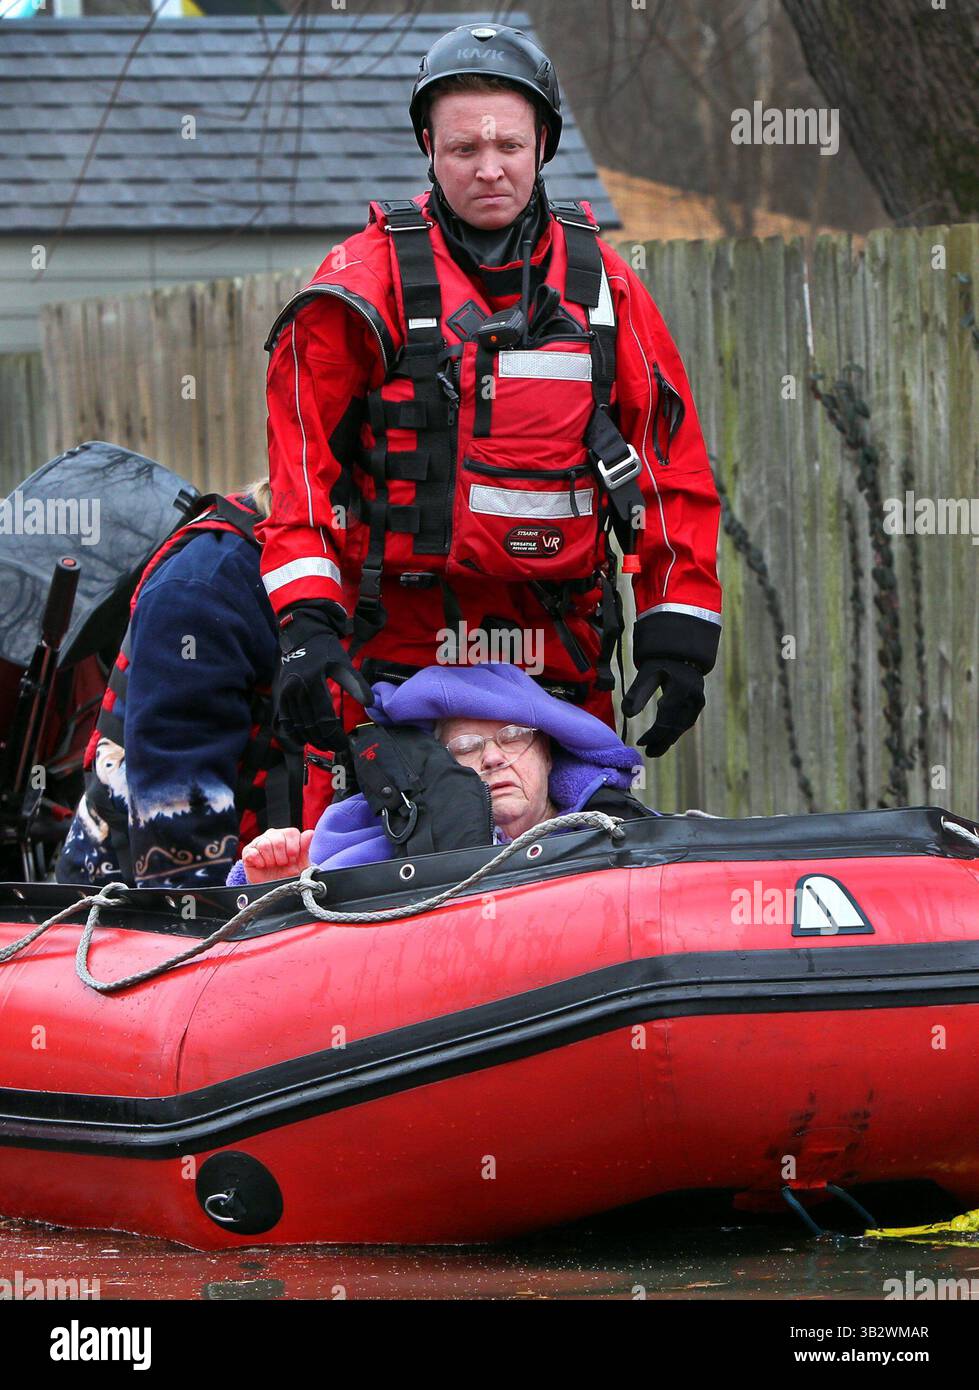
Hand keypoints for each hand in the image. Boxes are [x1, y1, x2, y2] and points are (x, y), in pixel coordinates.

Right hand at [241, 827, 314, 883]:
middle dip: (281, 857)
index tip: (292, 859)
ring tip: (272, 865)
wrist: (274, 889)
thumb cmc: (288, 875)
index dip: (293, 849)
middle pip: (278, 839)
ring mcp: (259, 841)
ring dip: (270, 860)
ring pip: (264, 844)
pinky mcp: (248, 851)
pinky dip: (259, 862)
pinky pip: (252, 852)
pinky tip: (262, 866)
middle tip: (281, 864)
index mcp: (287, 835)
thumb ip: (305, 848)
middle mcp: (273, 835)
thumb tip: (310, 833)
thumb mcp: (301, 864)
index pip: (291, 833)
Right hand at [274, 604, 372, 750]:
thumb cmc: (325, 650)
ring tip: (324, 745)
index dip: (334, 735)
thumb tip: (371, 704)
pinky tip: (303, 740)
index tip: (343, 744)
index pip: (324, 719)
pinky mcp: (280, 695)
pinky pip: (285, 720)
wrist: (301, 635)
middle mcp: (296, 690)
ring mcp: (286, 694)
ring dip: (310, 739)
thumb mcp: (343, 664)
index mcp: (313, 682)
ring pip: (297, 726)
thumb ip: (356, 685)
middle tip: (336, 748)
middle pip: (310, 726)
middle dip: (324, 740)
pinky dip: (294, 733)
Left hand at [622, 657, 705, 756]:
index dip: (653, 734)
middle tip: (648, 754)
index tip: (640, 742)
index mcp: (679, 688)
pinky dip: (675, 731)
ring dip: (669, 740)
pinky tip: (664, 738)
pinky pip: (686, 722)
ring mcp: (698, 700)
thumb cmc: (660, 664)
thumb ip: (636, 693)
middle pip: (677, 726)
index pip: (666, 718)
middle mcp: (692, 696)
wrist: (681, 653)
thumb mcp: (646, 674)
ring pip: (683, 726)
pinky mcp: (698, 704)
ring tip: (654, 750)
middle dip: (662, 742)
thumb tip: (628, 714)